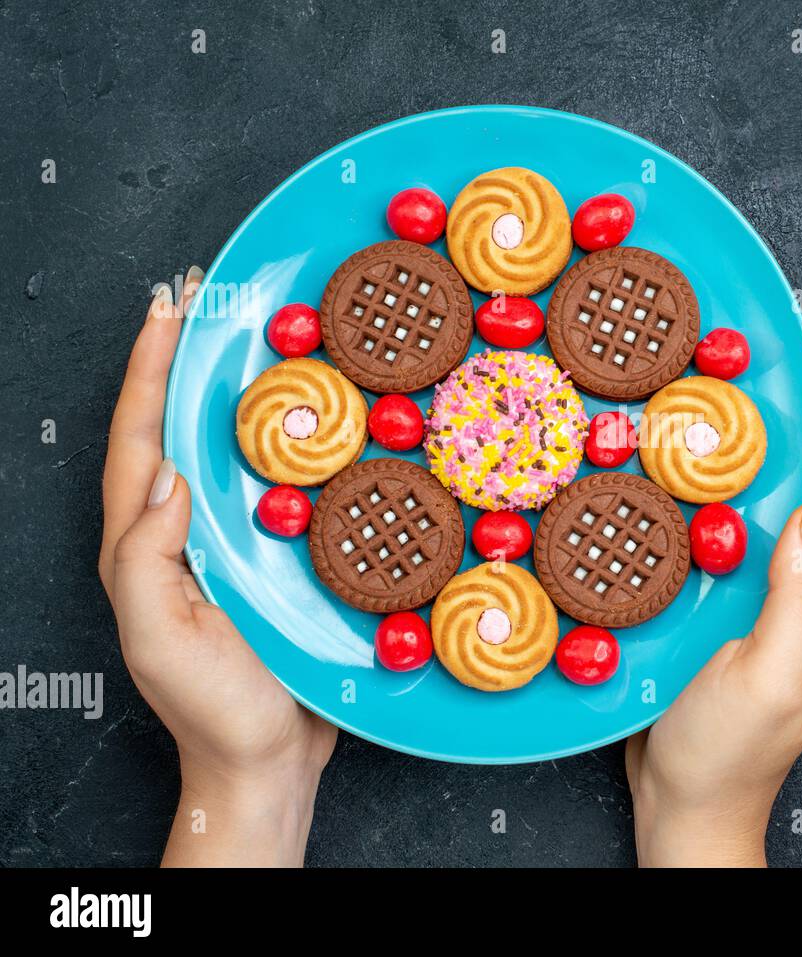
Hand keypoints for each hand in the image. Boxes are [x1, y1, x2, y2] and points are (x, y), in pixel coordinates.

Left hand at [99, 269, 336, 866]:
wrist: (270, 760)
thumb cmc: (214, 709)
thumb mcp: (161, 640)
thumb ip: (148, 561)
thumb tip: (169, 478)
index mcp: (146, 545)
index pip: (140, 440)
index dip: (150, 372)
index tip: (170, 310)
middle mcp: (185, 532)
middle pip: (178, 427)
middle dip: (185, 358)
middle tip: (211, 295)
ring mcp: (232, 542)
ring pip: (230, 449)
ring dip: (236, 387)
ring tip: (260, 333)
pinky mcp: (277, 557)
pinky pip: (280, 485)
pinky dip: (288, 439)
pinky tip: (317, 417)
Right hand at [626, 339, 801, 866]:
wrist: (689, 808)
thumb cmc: (729, 756)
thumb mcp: (768, 677)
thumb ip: (798, 597)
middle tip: (791, 366)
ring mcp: (781, 606)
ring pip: (784, 512)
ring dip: (774, 454)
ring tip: (753, 398)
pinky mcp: (743, 611)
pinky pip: (746, 539)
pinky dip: (732, 495)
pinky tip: (707, 471)